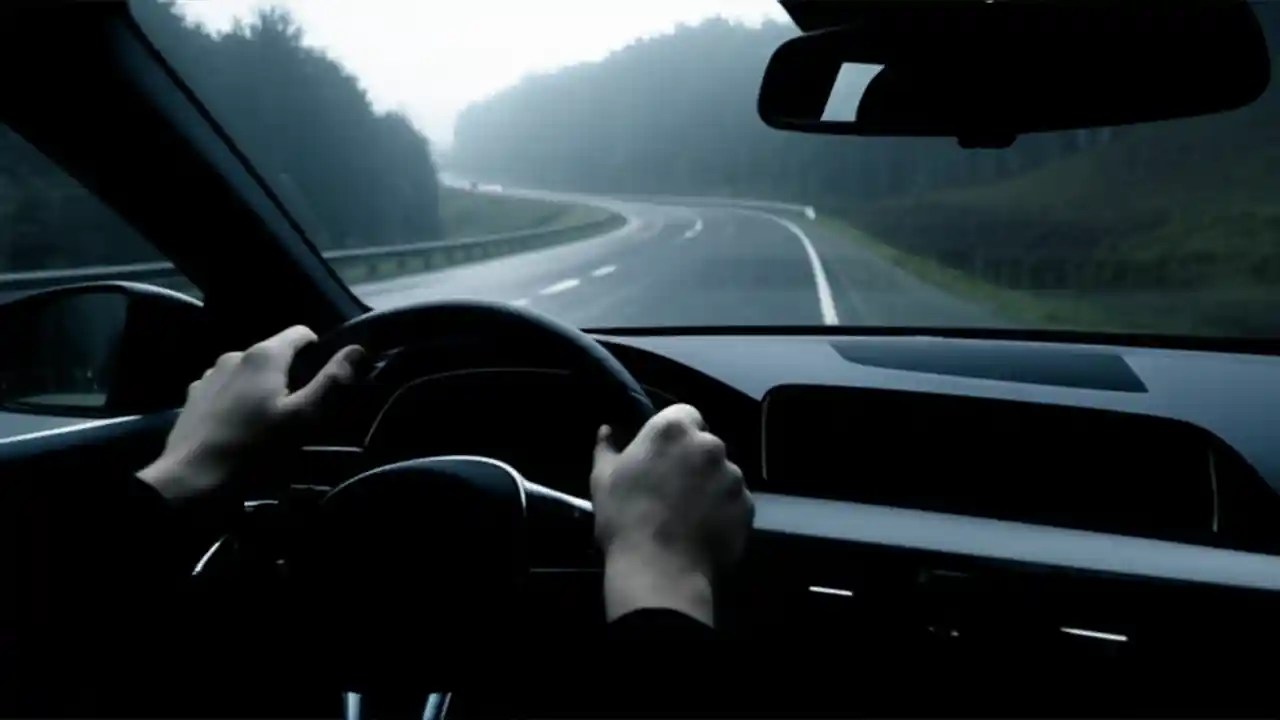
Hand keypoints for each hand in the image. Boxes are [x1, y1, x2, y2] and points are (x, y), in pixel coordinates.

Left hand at [138, 325, 362, 504]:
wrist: (191, 480)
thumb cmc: (254, 449)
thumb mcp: (304, 418)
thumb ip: (332, 381)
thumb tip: (358, 349)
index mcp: (264, 355)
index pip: (302, 333)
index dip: (320, 352)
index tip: (324, 383)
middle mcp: (234, 355)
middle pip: (275, 354)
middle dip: (291, 376)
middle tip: (298, 414)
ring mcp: (209, 375)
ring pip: (249, 372)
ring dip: (262, 389)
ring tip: (267, 424)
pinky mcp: (194, 396)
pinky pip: (227, 389)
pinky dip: (238, 401)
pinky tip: (239, 429)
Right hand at [591, 404, 752, 625]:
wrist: (660, 569)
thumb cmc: (625, 517)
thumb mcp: (603, 479)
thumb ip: (607, 448)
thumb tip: (606, 430)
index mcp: (674, 429)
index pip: (685, 413)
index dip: (674, 432)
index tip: (663, 454)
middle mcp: (710, 445)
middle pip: (706, 443)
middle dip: (693, 459)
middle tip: (673, 486)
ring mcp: (734, 476)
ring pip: (723, 473)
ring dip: (710, 484)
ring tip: (690, 513)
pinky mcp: (748, 506)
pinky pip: (735, 501)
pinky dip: (723, 510)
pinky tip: (704, 529)